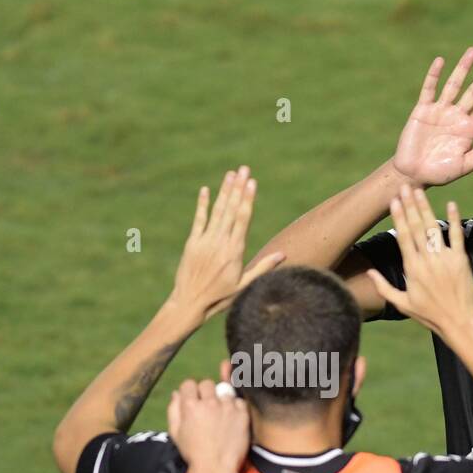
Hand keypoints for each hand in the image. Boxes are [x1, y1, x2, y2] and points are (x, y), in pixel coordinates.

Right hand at [167, 379, 249, 472]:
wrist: (215, 468)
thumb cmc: (193, 452)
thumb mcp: (175, 433)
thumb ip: (174, 410)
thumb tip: (177, 393)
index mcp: (190, 406)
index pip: (189, 384)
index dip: (190, 391)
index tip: (194, 400)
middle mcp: (209, 403)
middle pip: (207, 384)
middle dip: (206, 392)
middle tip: (208, 407)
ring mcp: (227, 407)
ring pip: (224, 391)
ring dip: (221, 400)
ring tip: (221, 415)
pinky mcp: (242, 414)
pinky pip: (239, 401)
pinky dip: (236, 407)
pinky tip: (232, 419)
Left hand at [168, 167, 283, 323]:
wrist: (190, 303)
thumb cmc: (220, 298)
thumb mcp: (244, 285)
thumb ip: (262, 267)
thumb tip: (283, 255)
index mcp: (234, 251)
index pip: (243, 219)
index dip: (248, 199)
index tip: (252, 182)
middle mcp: (220, 243)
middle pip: (231, 210)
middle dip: (238, 188)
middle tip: (243, 169)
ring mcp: (204, 241)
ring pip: (217, 211)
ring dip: (224, 192)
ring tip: (230, 174)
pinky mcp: (192, 243)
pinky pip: (198, 220)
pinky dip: (202, 205)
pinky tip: (205, 190)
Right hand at [365, 186, 472, 338]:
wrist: (458, 323)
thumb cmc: (429, 316)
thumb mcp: (402, 304)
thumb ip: (383, 287)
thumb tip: (369, 272)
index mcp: (412, 269)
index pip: (403, 237)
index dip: (398, 218)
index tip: (394, 201)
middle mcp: (427, 260)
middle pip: (417, 228)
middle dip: (409, 206)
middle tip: (404, 187)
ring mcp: (445, 258)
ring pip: (434, 228)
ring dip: (426, 208)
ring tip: (419, 192)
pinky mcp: (461, 260)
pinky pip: (458, 236)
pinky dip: (455, 220)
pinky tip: (452, 204)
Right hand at [391, 47, 472, 186]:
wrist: (412, 174)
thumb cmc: (439, 174)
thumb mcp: (464, 165)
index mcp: (469, 130)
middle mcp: (456, 117)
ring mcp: (440, 111)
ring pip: (454, 85)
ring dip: (463, 69)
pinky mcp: (422, 110)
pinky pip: (429, 89)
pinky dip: (434, 75)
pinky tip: (440, 61)